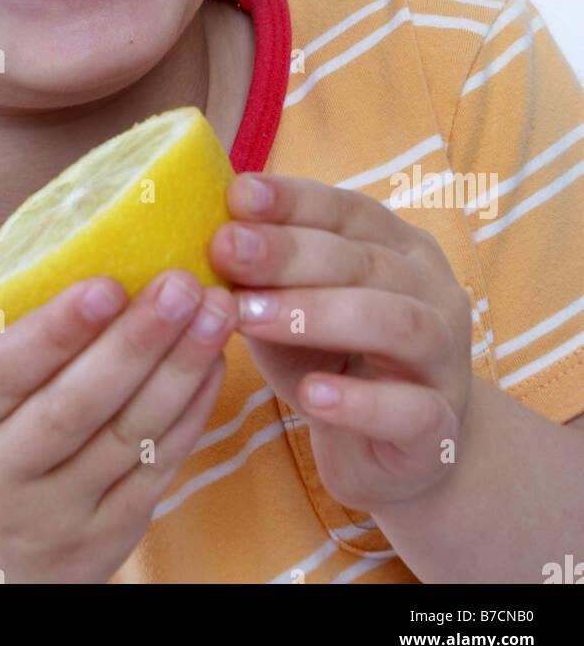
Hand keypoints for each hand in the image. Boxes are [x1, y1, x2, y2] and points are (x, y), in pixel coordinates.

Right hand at [0, 270, 234, 582]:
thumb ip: (12, 354)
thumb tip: (98, 258)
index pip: (4, 373)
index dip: (58, 330)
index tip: (107, 283)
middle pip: (76, 406)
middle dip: (138, 341)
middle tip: (183, 283)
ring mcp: (53, 517)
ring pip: (128, 438)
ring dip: (180, 370)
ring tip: (216, 311)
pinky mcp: (102, 542)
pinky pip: (155, 472)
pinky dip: (189, 415)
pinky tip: (212, 365)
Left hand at [208, 173, 473, 512]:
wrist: (394, 451)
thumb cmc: (332, 360)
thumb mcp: (288, 307)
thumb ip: (258, 274)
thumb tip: (201, 231)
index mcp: (395, 245)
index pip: (346, 209)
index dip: (293, 200)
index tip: (236, 194)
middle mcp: (431, 289)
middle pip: (364, 260)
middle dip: (290, 252)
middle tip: (226, 250)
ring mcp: (446, 356)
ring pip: (396, 323)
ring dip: (318, 314)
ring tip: (249, 316)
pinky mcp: (442, 424)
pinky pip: (412, 409)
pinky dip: (360, 401)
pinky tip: (311, 393)